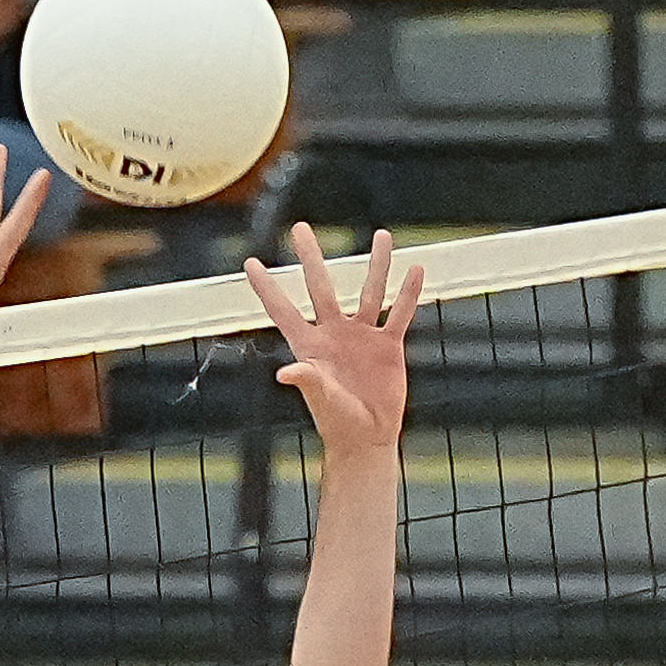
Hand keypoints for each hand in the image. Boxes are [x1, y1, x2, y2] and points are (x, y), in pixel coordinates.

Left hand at [243, 222, 420, 454]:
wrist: (368, 437)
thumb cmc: (337, 422)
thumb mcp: (321, 400)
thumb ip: (307, 380)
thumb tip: (285, 372)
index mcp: (309, 345)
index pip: (282, 310)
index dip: (266, 288)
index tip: (250, 263)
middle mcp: (333, 333)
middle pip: (320, 287)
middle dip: (310, 257)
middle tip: (301, 228)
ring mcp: (361, 336)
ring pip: (368, 292)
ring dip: (376, 265)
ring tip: (382, 236)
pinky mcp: (387, 345)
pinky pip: (399, 314)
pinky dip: (408, 294)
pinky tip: (415, 270)